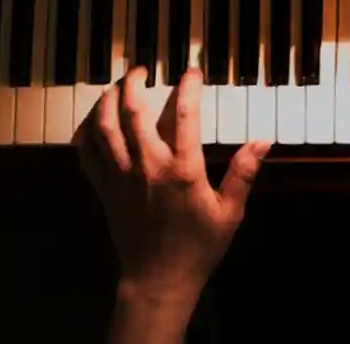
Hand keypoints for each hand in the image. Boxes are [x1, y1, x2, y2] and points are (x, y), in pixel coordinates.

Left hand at [74, 65, 269, 305]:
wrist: (158, 279)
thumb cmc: (197, 248)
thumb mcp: (230, 212)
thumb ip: (243, 173)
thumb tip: (263, 142)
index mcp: (182, 170)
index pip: (184, 114)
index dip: (188, 86)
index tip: (191, 71)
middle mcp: (147, 167)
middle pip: (133, 111)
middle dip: (135, 83)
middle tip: (141, 70)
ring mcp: (121, 177)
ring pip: (104, 127)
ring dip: (107, 100)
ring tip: (114, 86)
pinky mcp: (104, 190)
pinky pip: (87, 153)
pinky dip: (86, 131)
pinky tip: (92, 120)